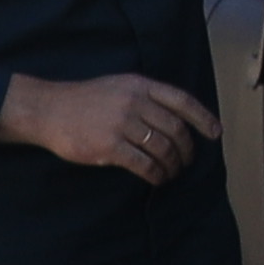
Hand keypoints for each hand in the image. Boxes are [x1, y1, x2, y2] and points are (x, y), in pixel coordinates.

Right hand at [0, 72, 218, 181]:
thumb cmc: (85, 100)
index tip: (215, 133)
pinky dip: (156, 174)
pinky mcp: (110, 146)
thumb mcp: (119, 86)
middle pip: (175, 129)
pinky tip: (157, 179)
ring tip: (172, 173)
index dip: (203, 118)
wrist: (48, 109)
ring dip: (172, 165)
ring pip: (162, 149)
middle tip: (187, 161)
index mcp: (140, 85)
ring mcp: (122, 124)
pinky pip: (144, 164)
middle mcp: (135, 102)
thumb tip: (174, 120)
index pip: (182, 100)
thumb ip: (145, 97)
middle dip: (187, 149)